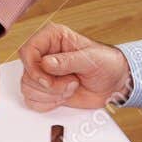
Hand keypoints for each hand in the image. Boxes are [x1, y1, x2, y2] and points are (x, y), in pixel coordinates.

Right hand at [18, 22, 132, 110]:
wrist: (115, 84)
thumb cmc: (107, 64)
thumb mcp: (91, 59)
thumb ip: (68, 61)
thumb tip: (47, 63)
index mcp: (52, 38)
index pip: (27, 50)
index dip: (33, 67)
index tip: (48, 79)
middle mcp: (44, 55)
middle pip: (27, 73)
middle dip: (49, 85)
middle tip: (71, 83)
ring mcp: (42, 73)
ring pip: (28, 88)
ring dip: (51, 94)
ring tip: (71, 87)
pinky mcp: (43, 90)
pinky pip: (32, 101)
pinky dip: (48, 103)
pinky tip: (63, 96)